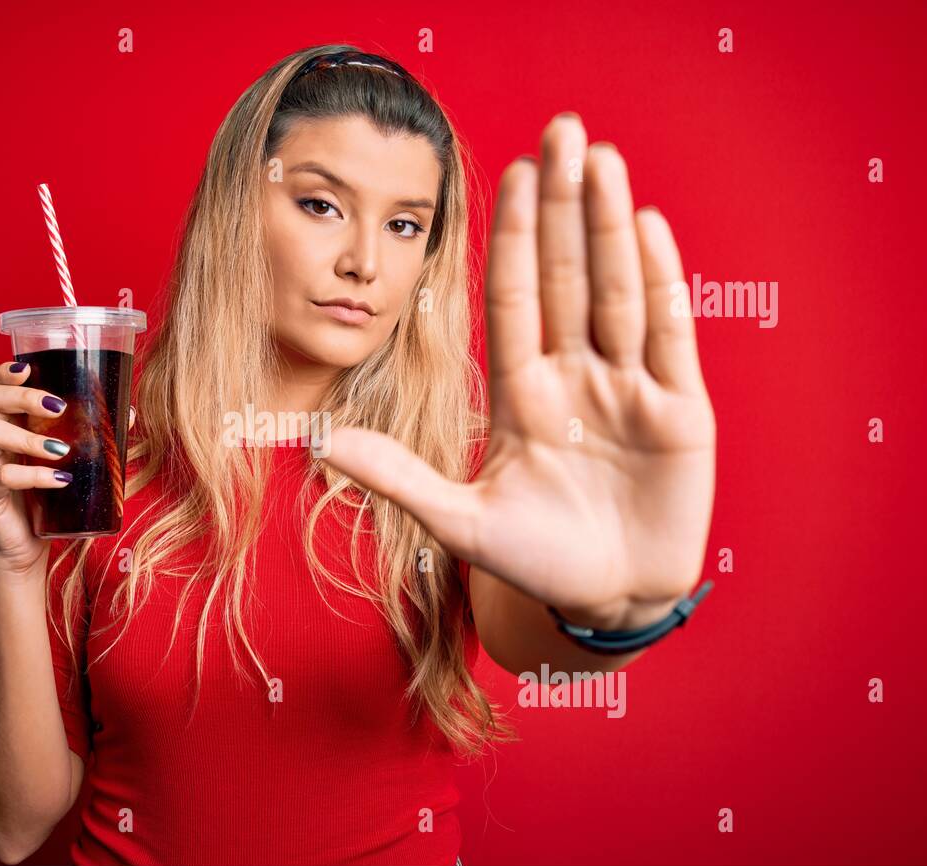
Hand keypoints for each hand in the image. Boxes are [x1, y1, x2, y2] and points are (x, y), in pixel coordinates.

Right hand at [0, 360, 138, 578]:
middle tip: (58, 407)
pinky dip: (33, 476)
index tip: (28, 367)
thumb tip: (127, 413)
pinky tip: (59, 479)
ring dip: (30, 438)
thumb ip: (90, 437)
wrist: (25, 551)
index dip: (2, 371)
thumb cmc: (44, 501)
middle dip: (24, 396)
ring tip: (63, 450)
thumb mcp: (66, 463)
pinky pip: (2, 479)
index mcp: (5, 427)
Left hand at [323, 113, 715, 629]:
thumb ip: (398, 476)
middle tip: (559, 130)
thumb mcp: (459, 521)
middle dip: (562, 206)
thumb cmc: (534, 561)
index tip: (507, 176)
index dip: (513, 240)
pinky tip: (645, 225)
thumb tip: (319, 443)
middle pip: (567, 278)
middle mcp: (575, 377)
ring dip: (607, 225)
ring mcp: (630, 389)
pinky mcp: (680, 411)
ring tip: (598, 157)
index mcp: (524, 394)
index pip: (514, 300)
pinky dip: (658, 281)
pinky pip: (668, 335)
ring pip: (616, 291)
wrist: (605, 600)